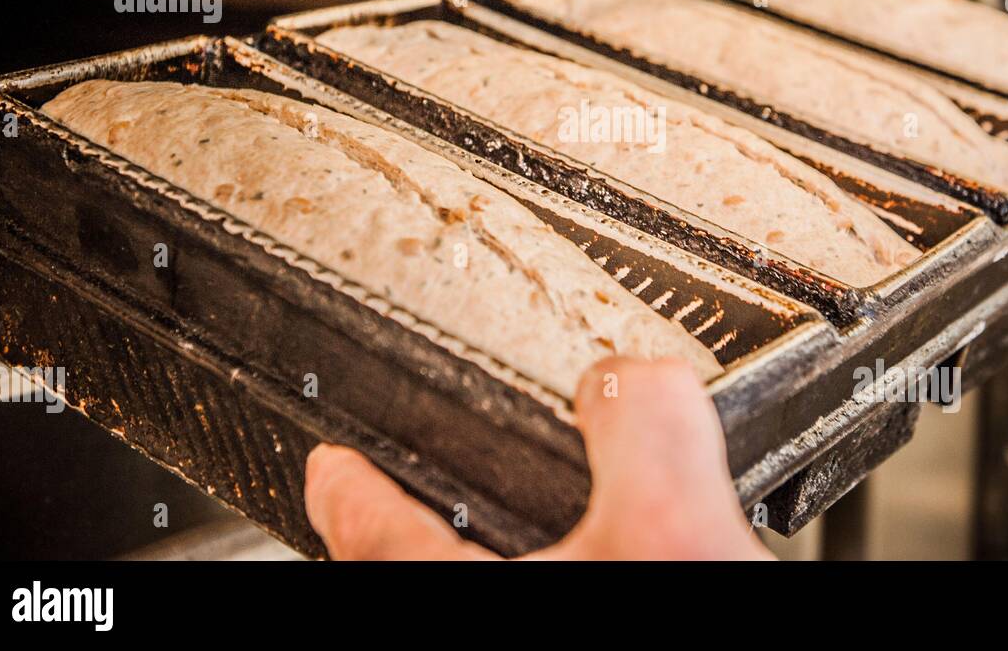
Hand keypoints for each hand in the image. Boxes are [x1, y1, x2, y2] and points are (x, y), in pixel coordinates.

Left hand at [303, 357, 772, 559]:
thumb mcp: (676, 531)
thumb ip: (647, 428)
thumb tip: (631, 382)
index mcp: (476, 606)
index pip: (375, 538)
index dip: (351, 492)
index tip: (331, 470)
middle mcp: (485, 632)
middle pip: (406, 581)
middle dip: (400, 543)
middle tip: (396, 509)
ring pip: (465, 602)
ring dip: (477, 572)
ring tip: (500, 549)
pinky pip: (536, 603)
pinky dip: (537, 584)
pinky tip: (593, 575)